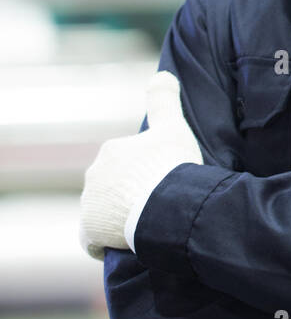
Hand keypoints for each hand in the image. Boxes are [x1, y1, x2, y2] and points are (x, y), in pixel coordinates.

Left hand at [79, 70, 203, 260]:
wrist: (167, 206)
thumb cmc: (173, 166)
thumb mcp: (174, 127)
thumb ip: (165, 100)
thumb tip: (162, 74)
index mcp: (112, 150)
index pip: (123, 164)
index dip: (142, 174)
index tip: (160, 183)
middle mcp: (94, 174)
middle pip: (111, 186)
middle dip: (127, 194)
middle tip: (155, 204)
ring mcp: (90, 203)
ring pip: (102, 211)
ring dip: (116, 217)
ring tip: (143, 225)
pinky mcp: (89, 230)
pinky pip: (91, 238)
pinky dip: (102, 241)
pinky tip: (119, 244)